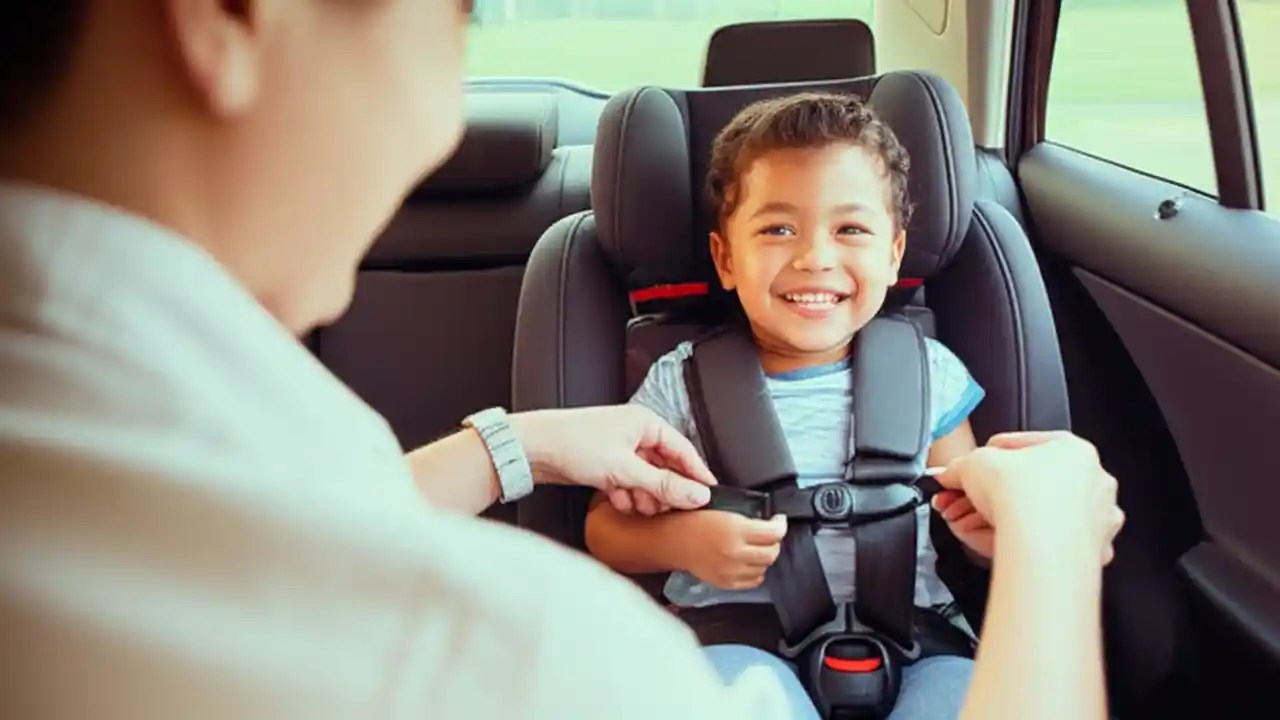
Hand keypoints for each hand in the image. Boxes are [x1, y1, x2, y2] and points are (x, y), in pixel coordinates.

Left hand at [512, 405, 716, 510]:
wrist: (533, 448)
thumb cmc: (573, 443)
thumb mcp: (625, 470)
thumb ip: (664, 485)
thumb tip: (696, 496)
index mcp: (646, 423)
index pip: (684, 450)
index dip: (696, 475)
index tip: (708, 495)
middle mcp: (634, 433)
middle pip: (664, 466)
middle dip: (664, 490)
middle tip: (669, 509)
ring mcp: (618, 448)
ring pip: (645, 477)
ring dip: (644, 495)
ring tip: (640, 507)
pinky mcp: (604, 462)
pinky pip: (626, 481)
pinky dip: (626, 494)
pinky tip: (620, 502)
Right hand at [678, 511, 786, 590]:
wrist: (672, 541)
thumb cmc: (691, 521)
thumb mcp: (722, 509)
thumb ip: (747, 517)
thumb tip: (767, 521)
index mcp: (735, 530)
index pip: (774, 532)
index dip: (780, 524)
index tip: (778, 520)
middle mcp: (736, 553)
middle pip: (773, 552)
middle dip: (776, 541)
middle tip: (771, 534)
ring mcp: (732, 571)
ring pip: (765, 567)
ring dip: (765, 556)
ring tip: (758, 547)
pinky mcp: (726, 583)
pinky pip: (754, 580)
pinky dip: (756, 571)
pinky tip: (749, 561)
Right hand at [934, 431, 1124, 564]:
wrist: (1044, 546)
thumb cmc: (1024, 498)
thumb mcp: (974, 464)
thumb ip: (959, 466)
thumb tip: (948, 473)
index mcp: (1074, 450)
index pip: (1022, 448)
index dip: (987, 459)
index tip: (968, 471)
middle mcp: (1092, 483)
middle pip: (1029, 485)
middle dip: (987, 494)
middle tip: (960, 500)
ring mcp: (1094, 520)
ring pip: (1037, 517)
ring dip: (998, 520)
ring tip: (964, 523)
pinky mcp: (1089, 553)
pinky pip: (1044, 544)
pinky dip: (1017, 543)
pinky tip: (991, 544)